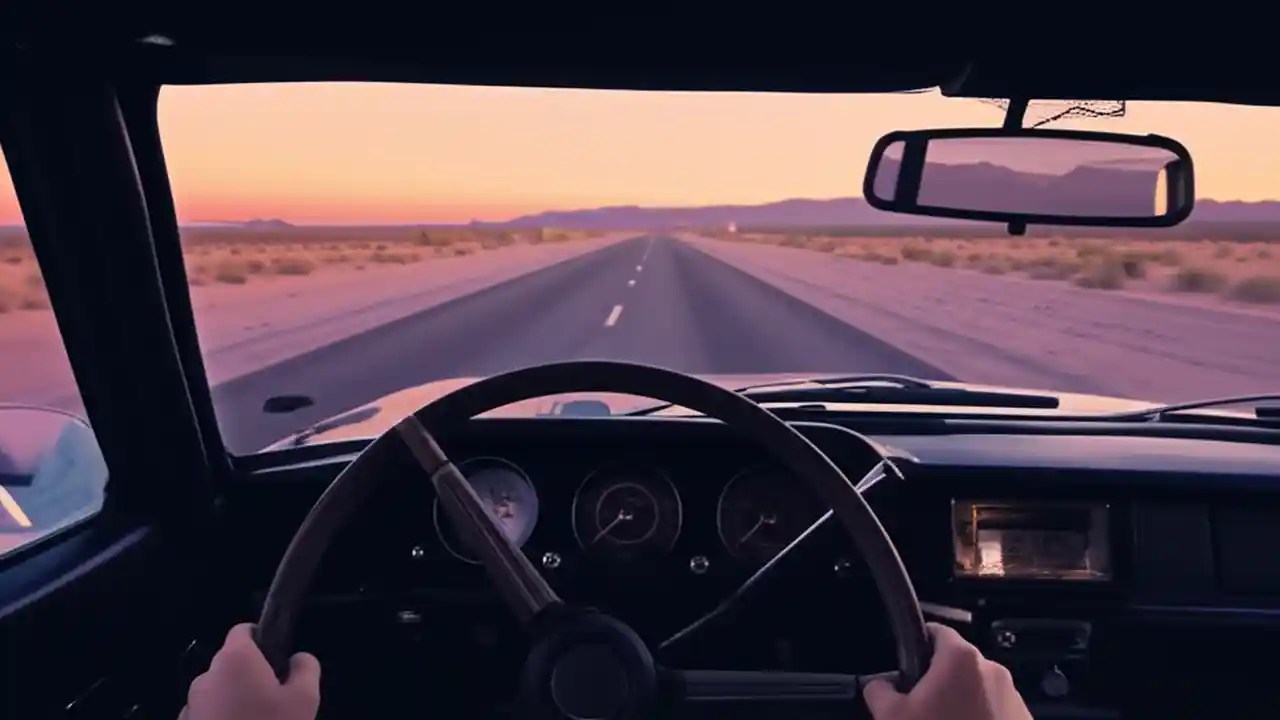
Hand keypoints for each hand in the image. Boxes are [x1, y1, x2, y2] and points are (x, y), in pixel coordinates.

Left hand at [179, 623, 320, 719]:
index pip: (244, 630)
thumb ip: (306, 668)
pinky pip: (208, 715)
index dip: (263, 639)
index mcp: (235, 659)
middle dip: (252, 676)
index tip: (278, 661)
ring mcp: (191, 705)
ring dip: (235, 701)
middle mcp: (206, 676)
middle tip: (275, 700)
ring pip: (219, 692)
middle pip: (232, 663)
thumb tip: (299, 659)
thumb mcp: (305, 699)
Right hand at [864, 623, 1030, 719]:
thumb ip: (879, 692)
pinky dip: (979, 719)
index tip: (905, 663)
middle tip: (919, 708)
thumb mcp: (892, 717)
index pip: (935, 631)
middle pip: (955, 664)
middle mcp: (992, 669)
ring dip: (959, 703)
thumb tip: (878, 685)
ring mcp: (1012, 696)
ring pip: (975, 690)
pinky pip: (994, 711)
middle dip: (937, 682)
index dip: (916, 644)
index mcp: (960, 658)